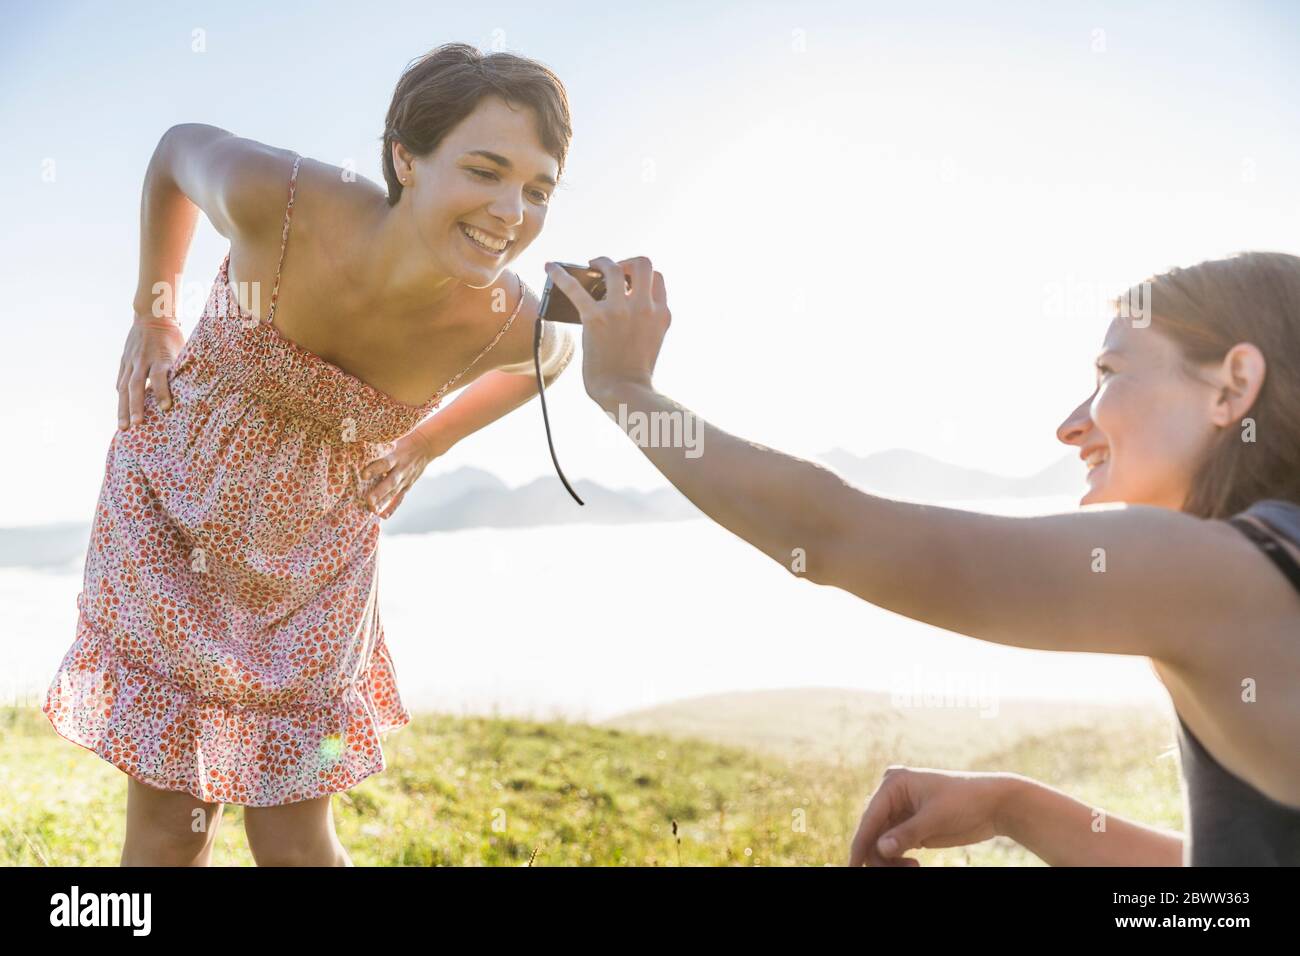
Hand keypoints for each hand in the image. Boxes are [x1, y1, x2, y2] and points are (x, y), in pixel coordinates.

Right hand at [118, 315, 183, 428]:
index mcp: (160, 356)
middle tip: (137, 425)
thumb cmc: (173, 337)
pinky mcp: (123, 362)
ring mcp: (130, 361)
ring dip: (123, 408)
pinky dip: (121, 397)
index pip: (159, 376)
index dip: (162, 391)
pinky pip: (120, 382)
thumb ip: (182, 368)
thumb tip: (195, 391)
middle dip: (136, 406)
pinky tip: (122, 412)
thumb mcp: (182, 349)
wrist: (152, 317)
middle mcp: (142, 360)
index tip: (166, 408)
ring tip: (123, 427)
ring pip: (124, 387)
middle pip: (136, 385)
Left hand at [359, 425, 445, 518]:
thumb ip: (378, 445)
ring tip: (372, 510)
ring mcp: (405, 479)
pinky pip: (399, 499)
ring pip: (393, 493)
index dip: (375, 469)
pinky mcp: (407, 486)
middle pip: (390, 482)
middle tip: (368, 501)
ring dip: (383, 502)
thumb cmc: (403, 441)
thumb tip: (355, 439)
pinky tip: (383, 516)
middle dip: (379, 492)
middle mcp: (401, 469)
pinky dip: (392, 508)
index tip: (363, 475)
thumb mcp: (393, 439)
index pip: (385, 463)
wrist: (425, 446)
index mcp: (396, 456)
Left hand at [543, 256, 670, 404]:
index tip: (629, 280)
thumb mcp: (653, 341)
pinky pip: (574, 287)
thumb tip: (620, 303)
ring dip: (601, 262)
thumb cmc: (634, 375)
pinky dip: (560, 274)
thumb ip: (646, 320)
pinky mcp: (595, 317)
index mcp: (661, 314)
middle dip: (626, 262)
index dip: (642, 275)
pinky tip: (550, 267)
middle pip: (642, 263)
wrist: (624, 393)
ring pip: (613, 267)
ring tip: (591, 265)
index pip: (657, 278)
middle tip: (613, 270)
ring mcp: (620, 310)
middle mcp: (644, 307)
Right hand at [847, 766, 1020, 865]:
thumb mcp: (936, 818)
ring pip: (881, 843)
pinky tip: (914, 865)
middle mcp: (892, 796)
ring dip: (890, 861)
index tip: (853, 865)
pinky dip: (898, 860)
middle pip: (873, 832)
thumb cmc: (965, 801)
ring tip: (913, 869)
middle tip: (900, 871)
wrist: (993, 805)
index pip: (871, 817)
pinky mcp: (910, 825)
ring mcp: (900, 811)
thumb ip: (906, 834)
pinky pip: (893, 846)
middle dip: (879, 856)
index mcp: (894, 784)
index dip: (861, 843)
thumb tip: (880, 848)